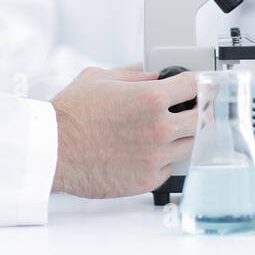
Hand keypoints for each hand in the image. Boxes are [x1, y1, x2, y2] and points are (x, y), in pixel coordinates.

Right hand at [50, 67, 196, 197]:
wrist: (51, 150)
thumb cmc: (70, 115)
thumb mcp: (100, 78)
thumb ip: (133, 74)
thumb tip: (151, 74)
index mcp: (151, 98)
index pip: (196, 85)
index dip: (202, 82)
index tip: (203, 84)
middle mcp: (158, 128)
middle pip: (203, 119)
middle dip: (201, 112)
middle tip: (196, 110)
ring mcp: (155, 156)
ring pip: (191, 146)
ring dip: (185, 138)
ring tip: (173, 132)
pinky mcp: (147, 179)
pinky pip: (170, 168)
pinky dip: (165, 160)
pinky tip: (152, 153)